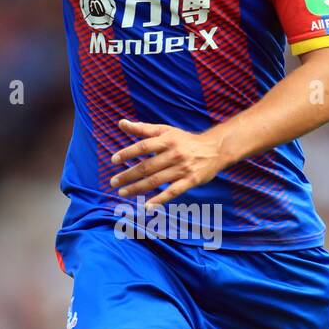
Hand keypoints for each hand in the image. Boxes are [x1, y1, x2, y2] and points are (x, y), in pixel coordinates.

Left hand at [109, 119, 225, 207]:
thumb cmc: (184, 140)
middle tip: (113, 182)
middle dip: (128, 175)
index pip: (143, 146)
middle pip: (147, 166)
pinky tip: (147, 206)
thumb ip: (143, 128)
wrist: (215, 149)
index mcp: (167, 140)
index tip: (114, 160)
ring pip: (156, 180)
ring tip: (123, 192)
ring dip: (138, 188)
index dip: (128, 153)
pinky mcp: (190, 181)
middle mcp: (174, 154)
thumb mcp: (165, 131)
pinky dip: (160, 199)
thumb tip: (121, 123)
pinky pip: (172, 192)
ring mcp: (182, 169)